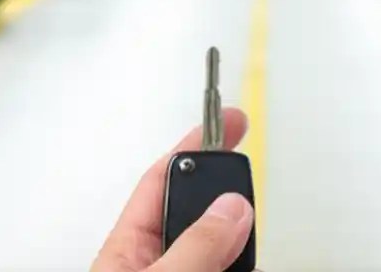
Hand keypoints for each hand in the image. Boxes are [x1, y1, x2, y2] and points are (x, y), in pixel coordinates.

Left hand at [93, 108, 253, 271]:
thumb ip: (195, 244)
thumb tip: (231, 206)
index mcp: (127, 248)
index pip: (162, 179)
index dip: (195, 146)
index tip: (229, 122)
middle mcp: (152, 262)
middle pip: (197, 213)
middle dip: (228, 207)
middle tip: (253, 203)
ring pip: (219, 250)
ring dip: (240, 252)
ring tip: (251, 261)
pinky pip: (228, 269)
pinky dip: (244, 268)